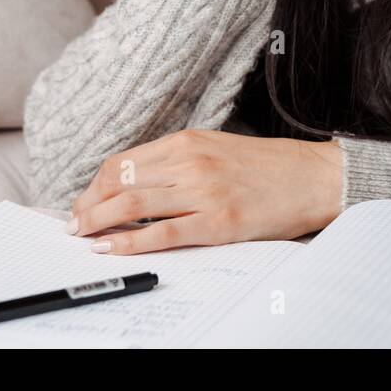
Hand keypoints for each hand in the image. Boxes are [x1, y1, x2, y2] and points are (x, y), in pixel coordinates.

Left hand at [66, 130, 343, 253]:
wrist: (316, 177)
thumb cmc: (271, 167)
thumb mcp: (219, 149)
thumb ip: (181, 162)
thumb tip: (140, 184)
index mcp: (189, 141)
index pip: (123, 161)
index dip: (95, 185)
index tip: (84, 202)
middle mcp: (190, 162)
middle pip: (119, 181)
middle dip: (87, 206)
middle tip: (74, 225)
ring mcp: (203, 192)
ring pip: (131, 206)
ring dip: (98, 223)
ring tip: (83, 237)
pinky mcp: (218, 222)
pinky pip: (161, 234)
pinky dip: (128, 243)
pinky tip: (110, 248)